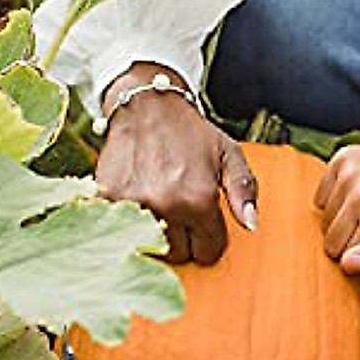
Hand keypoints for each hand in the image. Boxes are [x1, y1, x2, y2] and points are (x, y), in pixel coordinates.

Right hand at [95, 68, 255, 264]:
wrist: (147, 105)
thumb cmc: (191, 132)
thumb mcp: (229, 154)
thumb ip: (244, 190)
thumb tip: (251, 225)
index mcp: (199, 198)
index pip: (209, 250)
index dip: (210, 238)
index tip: (204, 223)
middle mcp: (167, 205)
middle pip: (180, 254)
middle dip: (185, 238)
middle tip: (181, 210)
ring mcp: (134, 204)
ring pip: (151, 247)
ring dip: (158, 232)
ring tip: (161, 204)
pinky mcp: (108, 198)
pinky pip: (124, 230)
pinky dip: (130, 222)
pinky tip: (139, 199)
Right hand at [314, 128, 359, 274]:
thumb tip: (347, 263)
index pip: (345, 257)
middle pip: (330, 239)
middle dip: (349, 238)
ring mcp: (349, 174)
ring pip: (324, 218)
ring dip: (342, 218)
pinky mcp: (342, 159)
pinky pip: (321, 195)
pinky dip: (333, 198)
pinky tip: (358, 193)